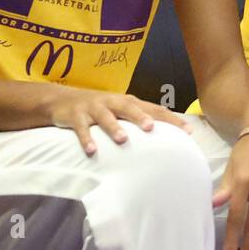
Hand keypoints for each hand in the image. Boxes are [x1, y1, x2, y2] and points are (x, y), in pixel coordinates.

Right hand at [46, 87, 192, 154]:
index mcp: (127, 102)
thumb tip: (169, 138)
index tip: (187, 131)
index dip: (170, 119)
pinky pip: (81, 128)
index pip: (153, 109)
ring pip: (105, 116)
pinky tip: (92, 150)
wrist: (61, 99)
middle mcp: (112, 102)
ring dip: (114, 127)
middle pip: (129, 107)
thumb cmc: (101, 108)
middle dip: (140, 117)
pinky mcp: (75, 116)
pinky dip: (86, 138)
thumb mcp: (120, 110)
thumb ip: (140, 120)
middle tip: (150, 128)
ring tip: (123, 139)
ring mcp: (93, 108)